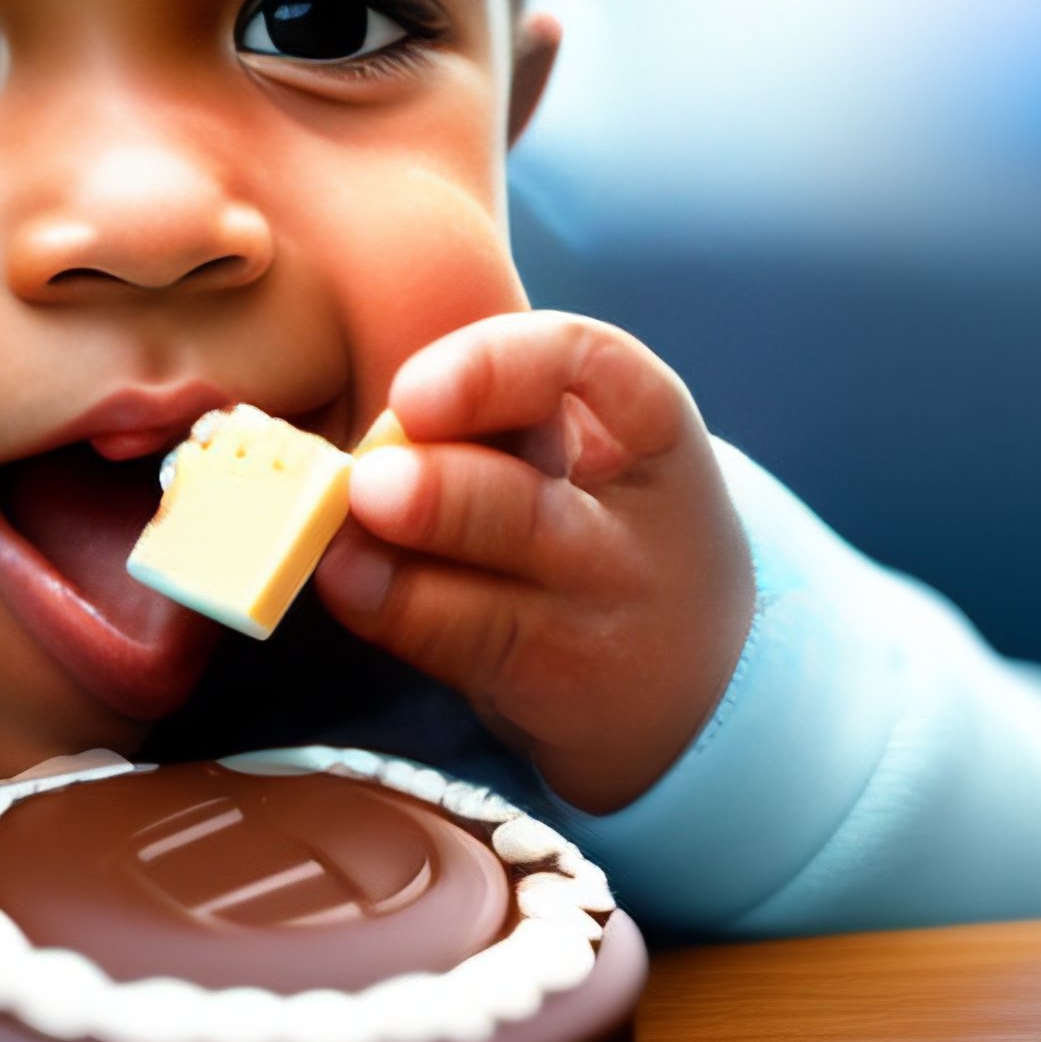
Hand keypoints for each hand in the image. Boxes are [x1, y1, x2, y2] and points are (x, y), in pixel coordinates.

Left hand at [314, 311, 753, 813]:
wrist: (698, 670)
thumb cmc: (603, 518)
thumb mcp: (594, 447)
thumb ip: (495, 414)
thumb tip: (361, 419)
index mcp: (646, 423)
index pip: (585, 365)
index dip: (490, 371)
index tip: (411, 396)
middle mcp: (632, 522)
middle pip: (528, 504)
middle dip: (440, 495)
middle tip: (367, 484)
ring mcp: (594, 609)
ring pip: (493, 594)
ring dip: (406, 568)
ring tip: (342, 554)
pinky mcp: (551, 676)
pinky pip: (461, 641)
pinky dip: (394, 612)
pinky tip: (348, 588)